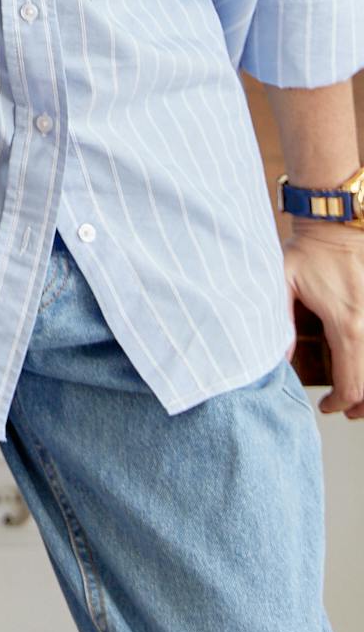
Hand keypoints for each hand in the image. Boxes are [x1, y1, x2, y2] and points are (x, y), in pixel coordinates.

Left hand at [280, 221, 363, 417]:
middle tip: (345, 409)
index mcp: (346, 326)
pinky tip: (362, 365)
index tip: (326, 406)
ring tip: (358, 398)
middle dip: (360, 404)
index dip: (339, 402)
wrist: (337, 221)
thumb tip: (276, 358)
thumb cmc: (310, 250)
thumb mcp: (284, 281)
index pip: (351, 384)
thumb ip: (279, 319)